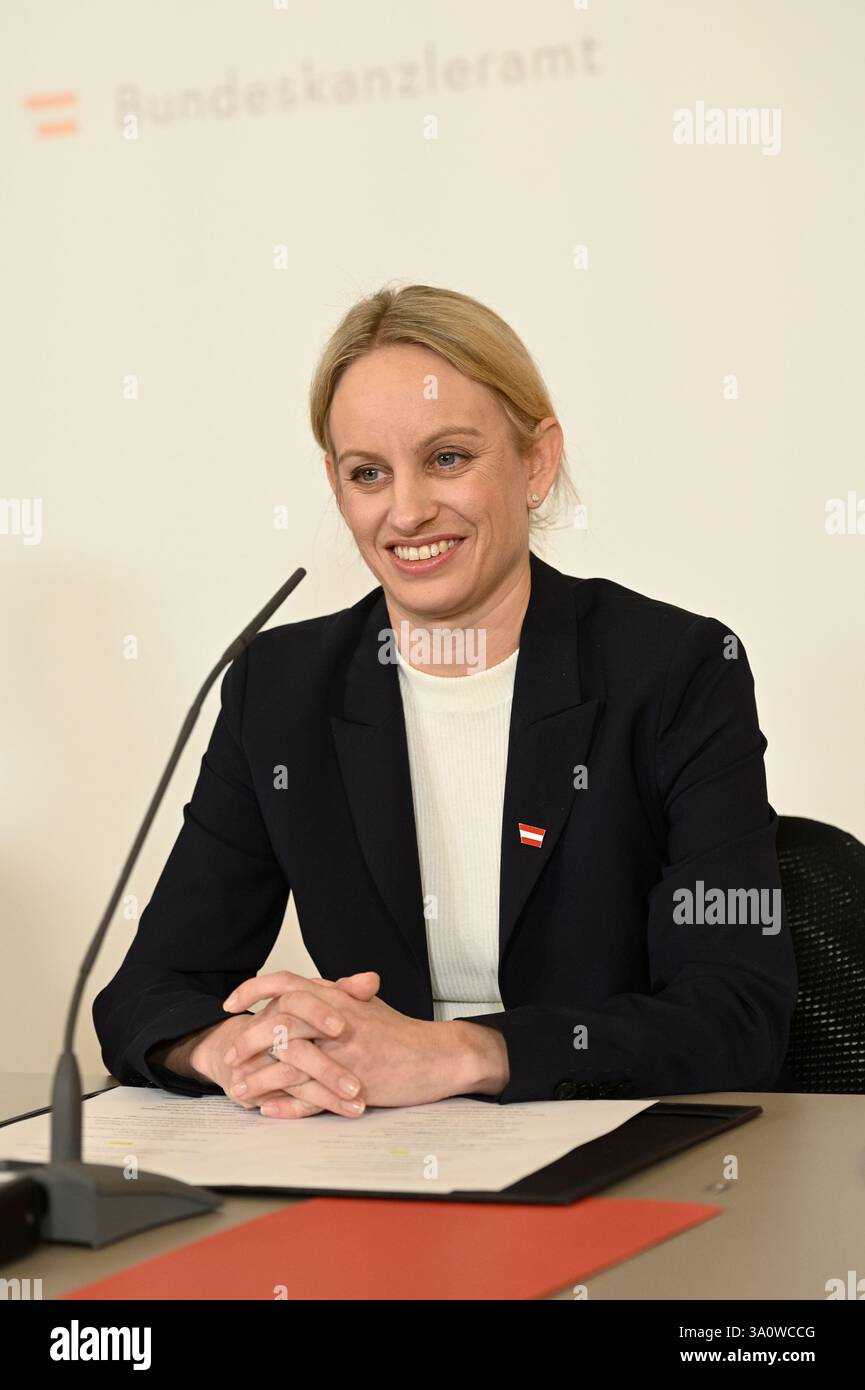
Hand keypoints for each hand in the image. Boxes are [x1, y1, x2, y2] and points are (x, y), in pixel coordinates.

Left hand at [223, 975, 479, 1114]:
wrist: (434, 1057)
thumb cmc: (399, 1034)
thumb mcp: (365, 1005)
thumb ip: (333, 997)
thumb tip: (304, 992)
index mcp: (336, 996)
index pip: (285, 982)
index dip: (253, 989)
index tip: (230, 1002)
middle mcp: (335, 1018)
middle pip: (278, 1020)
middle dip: (248, 1040)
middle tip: (230, 1055)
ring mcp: (342, 1050)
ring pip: (288, 1061)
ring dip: (259, 1077)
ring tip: (240, 1089)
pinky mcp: (351, 1080)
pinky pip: (308, 1095)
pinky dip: (285, 1105)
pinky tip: (268, 1110)